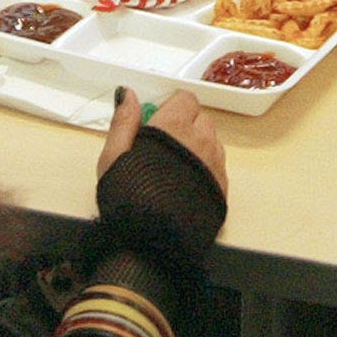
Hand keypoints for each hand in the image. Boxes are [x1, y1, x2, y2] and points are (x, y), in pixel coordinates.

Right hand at [100, 86, 227, 200]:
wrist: (153, 243)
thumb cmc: (128, 196)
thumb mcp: (113, 157)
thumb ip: (124, 121)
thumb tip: (129, 93)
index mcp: (175, 127)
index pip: (185, 98)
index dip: (171, 107)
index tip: (156, 122)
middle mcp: (202, 140)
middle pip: (201, 118)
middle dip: (185, 125)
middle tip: (163, 145)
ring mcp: (216, 164)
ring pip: (212, 141)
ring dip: (197, 145)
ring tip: (175, 166)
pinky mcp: (223, 187)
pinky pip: (218, 165)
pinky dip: (205, 167)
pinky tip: (186, 184)